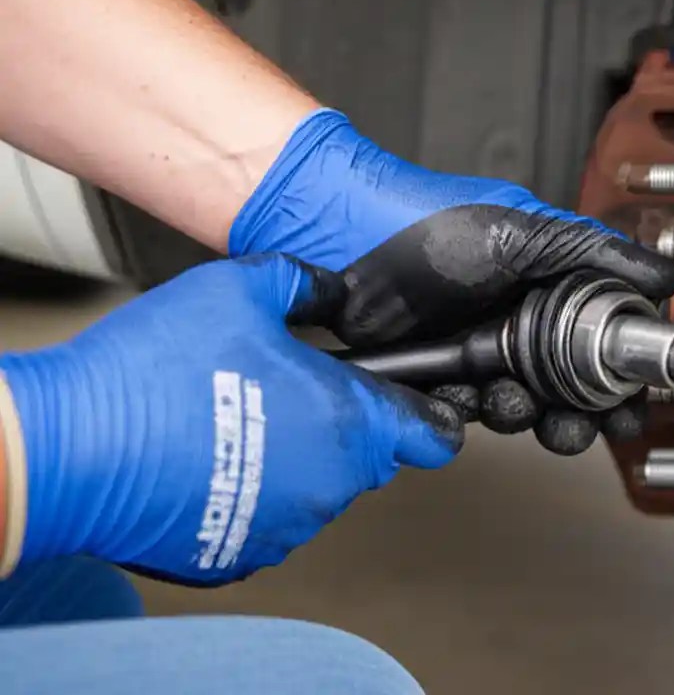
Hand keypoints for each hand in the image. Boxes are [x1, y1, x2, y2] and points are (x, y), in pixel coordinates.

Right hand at [0, 255, 462, 583]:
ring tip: (234, 422)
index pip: (435, 436)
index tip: (418, 406)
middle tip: (287, 391)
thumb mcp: (240, 289)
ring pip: (317, 488)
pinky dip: (251, 495)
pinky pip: (267, 519)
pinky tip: (209, 462)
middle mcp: (332, 483)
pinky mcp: (242, 554)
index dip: (433, 416)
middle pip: (369, 458)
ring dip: (295, 459)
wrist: (73, 450)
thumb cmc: (157, 370)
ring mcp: (289, 526)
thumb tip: (334, 291)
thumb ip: (305, 284)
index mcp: (350, 421)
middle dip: (343, 426)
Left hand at [228, 109, 673, 452]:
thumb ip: (595, 253)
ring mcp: (481, 352)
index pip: (604, 346)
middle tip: (576, 424)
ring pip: (521, 409)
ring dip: (522, 415)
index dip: (621, 382)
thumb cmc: (430, 217)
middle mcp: (521, 325)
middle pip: (569, 393)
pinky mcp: (438, 377)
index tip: (632, 404)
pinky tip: (461, 394)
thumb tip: (663, 277)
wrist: (347, 237)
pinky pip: (464, 414)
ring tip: (507, 397)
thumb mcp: (524, 229)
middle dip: (577, 417)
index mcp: (552, 289)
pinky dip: (465, 412)